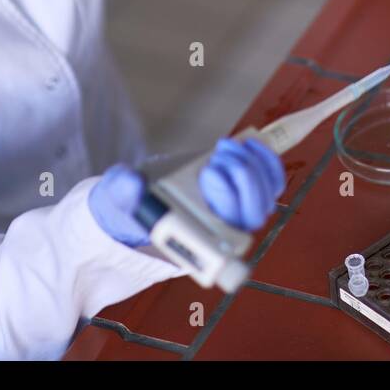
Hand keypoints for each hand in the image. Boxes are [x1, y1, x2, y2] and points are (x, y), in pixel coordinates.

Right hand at [89, 140, 283, 247]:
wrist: (143, 196)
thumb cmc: (132, 203)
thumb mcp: (118, 195)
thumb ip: (123, 191)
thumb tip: (134, 184)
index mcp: (193, 243)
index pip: (225, 244)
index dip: (228, 211)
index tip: (210, 175)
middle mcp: (221, 234)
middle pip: (252, 215)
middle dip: (241, 180)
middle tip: (215, 159)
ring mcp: (237, 214)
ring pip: (265, 197)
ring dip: (251, 166)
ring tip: (223, 148)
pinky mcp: (247, 194)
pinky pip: (271, 183)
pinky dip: (265, 162)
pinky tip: (247, 145)